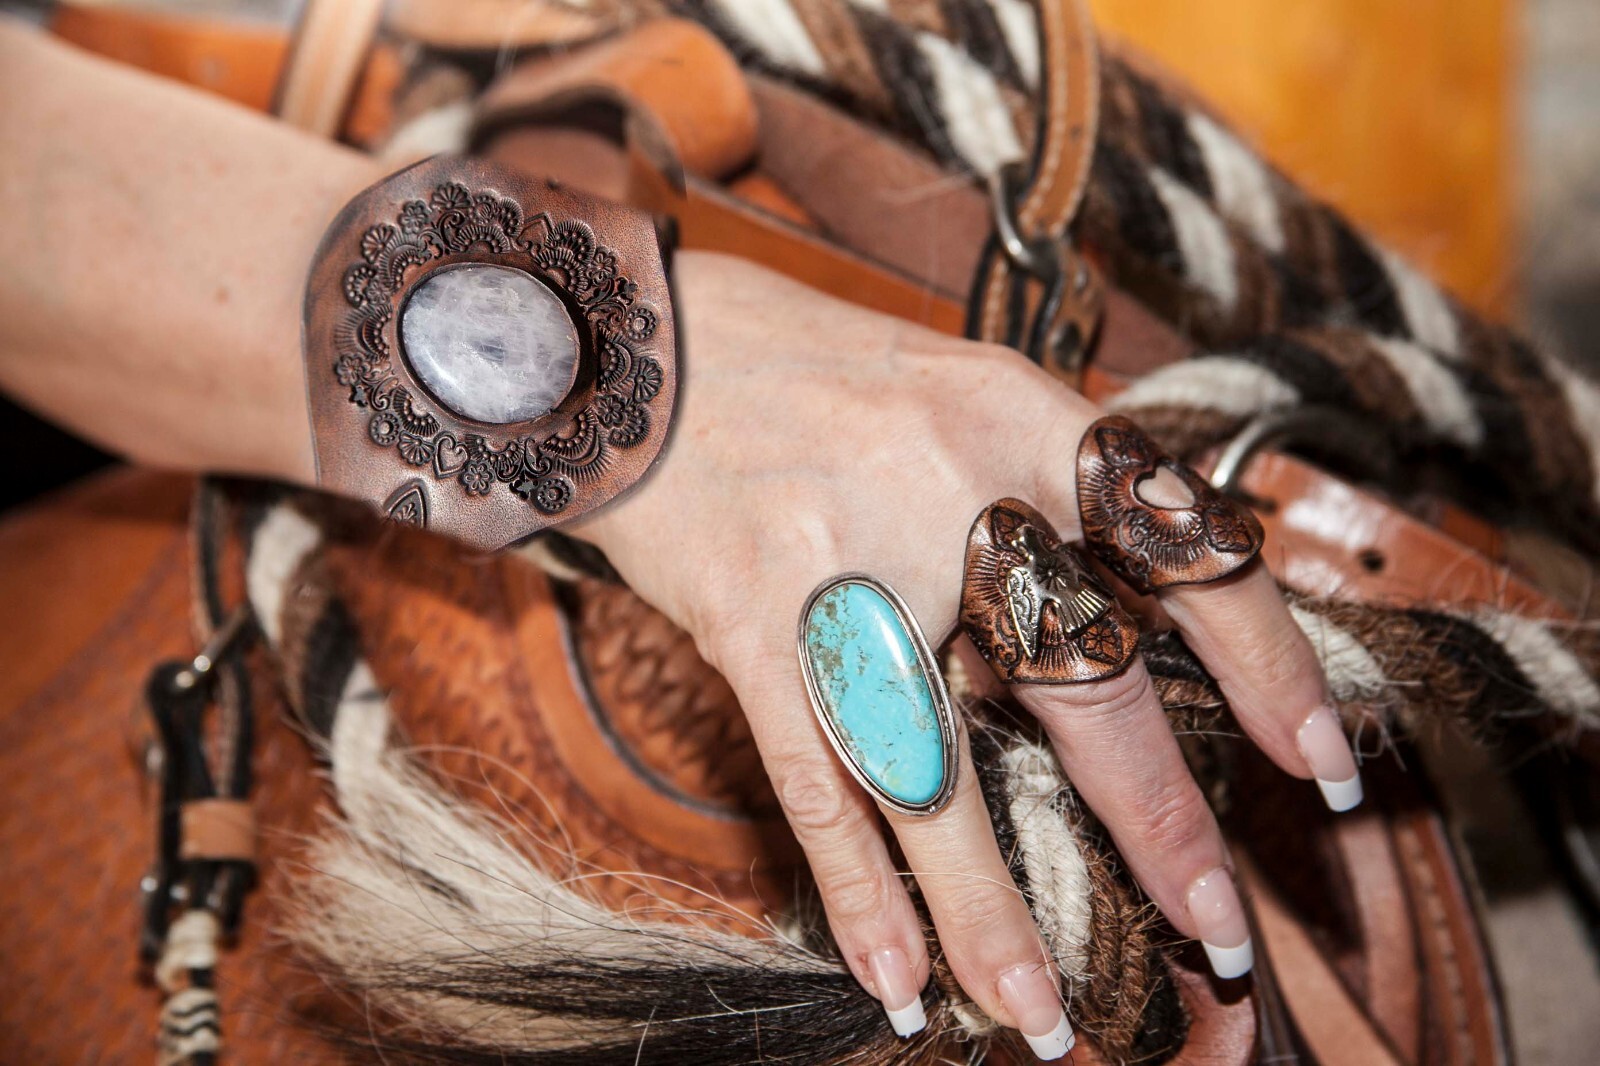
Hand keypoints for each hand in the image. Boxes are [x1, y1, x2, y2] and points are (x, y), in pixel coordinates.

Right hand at [573, 251, 1360, 1050]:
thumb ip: (1040, 496)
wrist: (632, 352)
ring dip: (994, 913)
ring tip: (1045, 1020)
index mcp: (1017, 418)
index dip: (1268, 664)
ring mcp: (842, 566)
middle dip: (1157, 822)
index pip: (1179, 550)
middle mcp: (946, 489)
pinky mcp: (748, 625)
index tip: (1323, 761)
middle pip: (1079, 686)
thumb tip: (1124, 627)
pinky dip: (858, 891)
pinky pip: (816, 782)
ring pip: (937, 775)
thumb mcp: (952, 392)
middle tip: (1215, 931)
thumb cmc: (807, 371)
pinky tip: (897, 981)